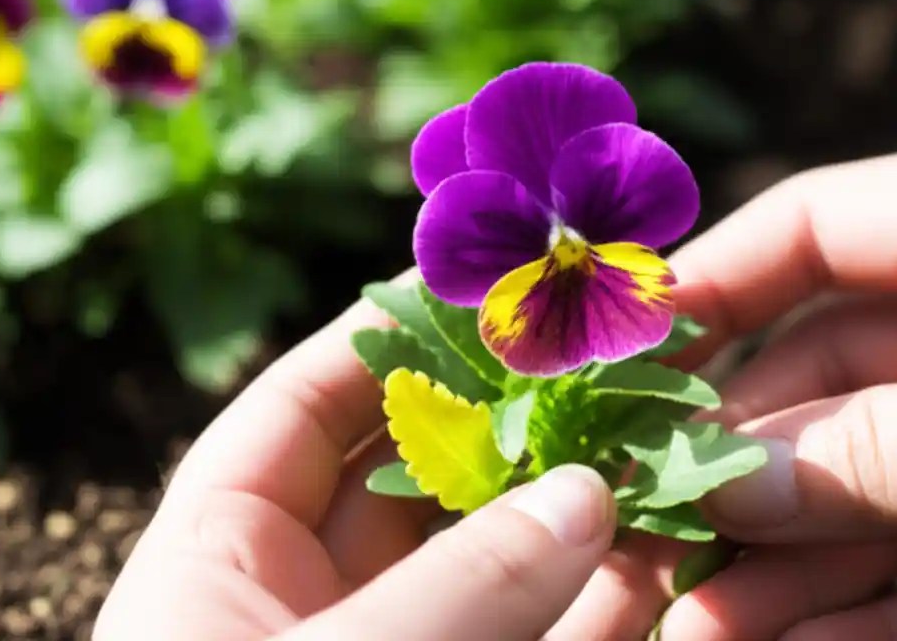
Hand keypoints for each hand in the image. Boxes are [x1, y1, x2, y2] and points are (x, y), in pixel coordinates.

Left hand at [94, 300, 678, 639]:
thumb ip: (466, 589)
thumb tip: (589, 497)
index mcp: (220, 567)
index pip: (300, 417)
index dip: (383, 343)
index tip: (479, 290)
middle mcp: (313, 608)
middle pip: (418, 480)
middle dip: (513, 423)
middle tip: (609, 356)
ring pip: (500, 560)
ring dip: (578, 504)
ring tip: (665, 430)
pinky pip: (551, 637)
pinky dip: (611, 598)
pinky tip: (675, 542)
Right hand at [658, 142, 896, 638]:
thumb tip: (729, 490)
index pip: (814, 232)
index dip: (707, 288)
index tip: (613, 360)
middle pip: (822, 387)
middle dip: (735, 470)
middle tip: (642, 533)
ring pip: (875, 499)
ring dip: (786, 569)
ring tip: (694, 628)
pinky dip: (876, 619)